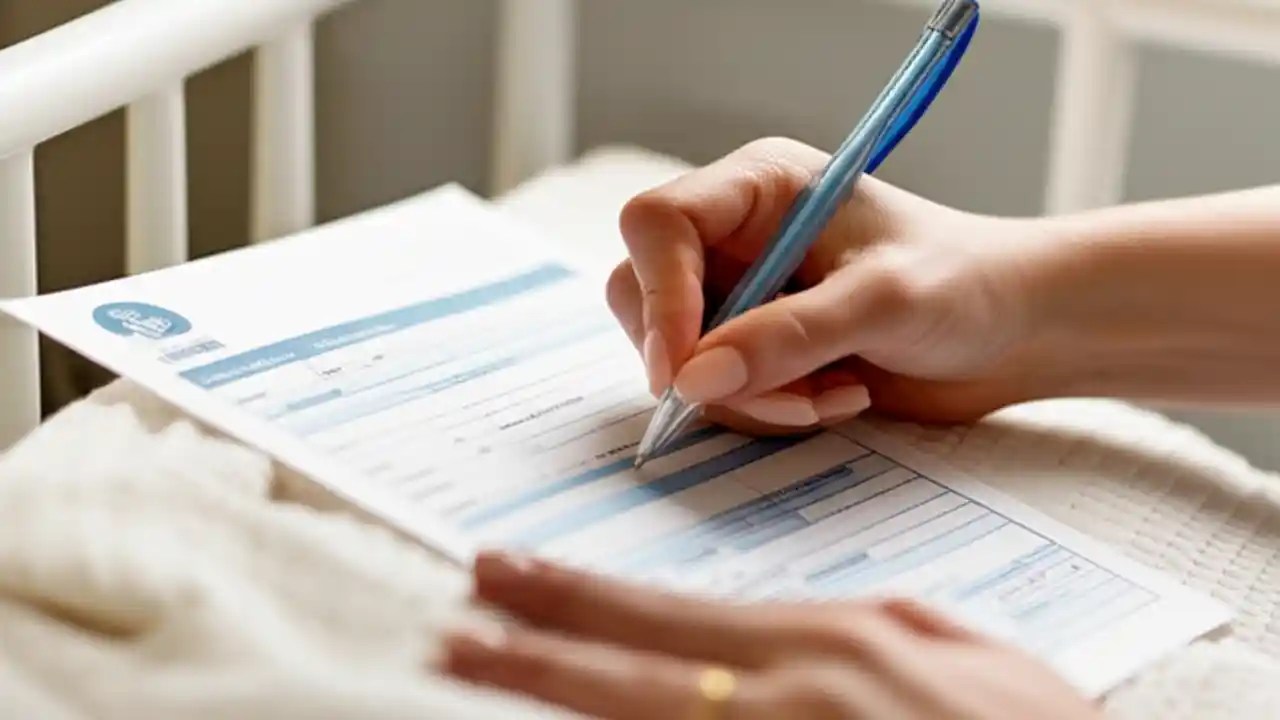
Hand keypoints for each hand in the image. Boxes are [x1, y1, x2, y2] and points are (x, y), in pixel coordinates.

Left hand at [443, 552, 1102, 719]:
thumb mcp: (963, 661)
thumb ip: (880, 633)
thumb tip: (813, 624)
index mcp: (834, 642)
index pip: (669, 614)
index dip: (576, 595)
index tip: (502, 579)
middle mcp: (794, 696)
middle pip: (628, 666)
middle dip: (527, 644)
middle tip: (443, 623)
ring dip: (550, 702)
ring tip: (466, 677)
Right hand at [607, 137, 1070, 431]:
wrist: (1016, 330)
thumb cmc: (966, 284)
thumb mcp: (884, 302)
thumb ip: (788, 335)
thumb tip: (692, 379)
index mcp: (759, 186)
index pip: (658, 223)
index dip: (659, 295)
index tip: (684, 369)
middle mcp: (736, 235)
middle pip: (645, 294)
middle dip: (705, 361)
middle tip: (782, 394)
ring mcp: (741, 292)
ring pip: (679, 356)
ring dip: (749, 396)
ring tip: (832, 394)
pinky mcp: (755, 345)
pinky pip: (717, 390)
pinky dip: (769, 409)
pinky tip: (838, 397)